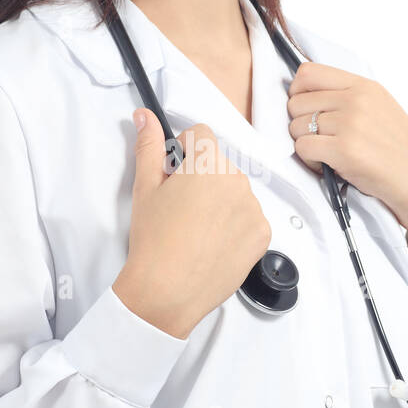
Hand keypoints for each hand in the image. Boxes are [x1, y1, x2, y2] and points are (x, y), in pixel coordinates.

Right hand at [113, 110, 272, 337]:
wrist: (168, 291)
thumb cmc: (154, 240)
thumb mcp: (145, 188)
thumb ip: (148, 146)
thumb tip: (146, 117)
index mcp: (208, 163)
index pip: (201, 135)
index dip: (183, 151)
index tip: (173, 174)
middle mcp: (237, 180)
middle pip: (219, 164)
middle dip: (201, 178)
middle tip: (180, 209)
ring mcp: (254, 208)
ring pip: (235, 191)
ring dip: (220, 201)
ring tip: (196, 231)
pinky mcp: (262, 234)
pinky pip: (249, 217)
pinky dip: (234, 225)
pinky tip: (213, 243)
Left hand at [286, 62, 407, 250]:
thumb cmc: (399, 151)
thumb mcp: (378, 109)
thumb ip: (346, 98)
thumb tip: (302, 95)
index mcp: (363, 87)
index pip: (308, 73)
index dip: (297, 92)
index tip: (305, 109)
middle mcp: (356, 100)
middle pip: (296, 102)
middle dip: (299, 123)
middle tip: (319, 139)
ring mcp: (351, 124)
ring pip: (296, 127)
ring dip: (305, 144)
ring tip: (327, 155)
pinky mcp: (345, 150)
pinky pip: (302, 148)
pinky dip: (309, 161)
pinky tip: (328, 166)